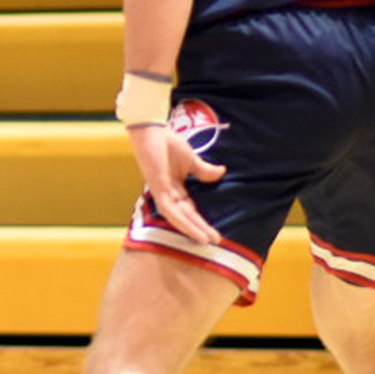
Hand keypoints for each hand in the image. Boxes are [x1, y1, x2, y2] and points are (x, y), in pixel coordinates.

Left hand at [128, 122, 225, 244]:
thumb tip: (222, 173)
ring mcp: (161, 193)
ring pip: (177, 218)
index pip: (189, 210)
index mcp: (174, 189)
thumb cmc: (167, 144)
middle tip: (215, 242)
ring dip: (192, 229)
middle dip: (199, 229)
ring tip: (206, 240)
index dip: (200, 221)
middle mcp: (167, 194)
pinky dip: (181, 221)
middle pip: (184, 216)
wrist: (153, 131)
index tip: (215, 232)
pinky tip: (192, 229)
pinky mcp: (157, 189)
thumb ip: (204, 171)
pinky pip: (170, 210)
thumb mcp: (191, 160)